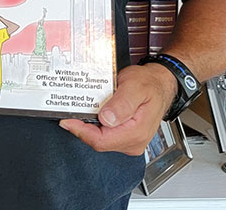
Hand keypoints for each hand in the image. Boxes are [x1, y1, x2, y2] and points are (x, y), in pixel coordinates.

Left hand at [58, 63, 176, 155]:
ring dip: (87, 126)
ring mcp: (129, 141)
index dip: (81, 131)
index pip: (101, 140)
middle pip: (97, 141)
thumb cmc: (148, 84)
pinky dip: (94, 125)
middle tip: (69, 111)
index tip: (66, 119)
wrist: (158, 84)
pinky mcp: (124, 136)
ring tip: (79, 109)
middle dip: (81, 127)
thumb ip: (122, 103)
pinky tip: (90, 113)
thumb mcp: (135, 87)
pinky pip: (104, 134)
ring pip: (99, 139)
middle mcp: (133, 141)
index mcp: (136, 132)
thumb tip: (107, 118)